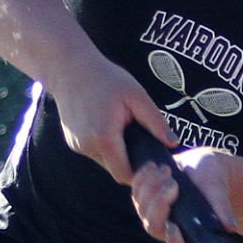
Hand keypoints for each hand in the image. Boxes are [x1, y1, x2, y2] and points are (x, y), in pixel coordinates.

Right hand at [53, 54, 173, 182]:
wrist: (69, 67)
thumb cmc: (106, 78)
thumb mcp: (136, 95)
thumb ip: (155, 122)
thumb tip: (173, 143)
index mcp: (104, 137)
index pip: (125, 174)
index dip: (140, 174)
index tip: (152, 162)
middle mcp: (88, 146)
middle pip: (115, 170)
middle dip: (130, 162)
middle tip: (142, 143)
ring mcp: (77, 145)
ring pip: (104, 162)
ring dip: (116, 154)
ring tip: (123, 130)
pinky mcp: (72, 142)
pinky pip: (94, 152)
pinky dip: (104, 146)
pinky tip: (107, 125)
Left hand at [131, 146, 235, 242]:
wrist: (202, 167)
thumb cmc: (213, 183)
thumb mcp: (218, 192)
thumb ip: (222, 209)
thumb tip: (230, 227)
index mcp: (191, 238)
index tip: (174, 226)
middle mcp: (170, 231)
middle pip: (154, 227)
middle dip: (160, 204)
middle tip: (173, 184)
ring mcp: (154, 216)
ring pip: (142, 209)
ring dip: (151, 187)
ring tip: (167, 169)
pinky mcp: (144, 200)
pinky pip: (136, 193)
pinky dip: (142, 178)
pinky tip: (153, 166)